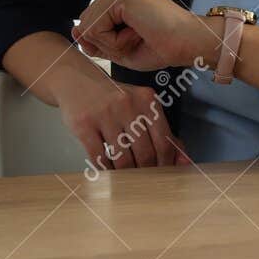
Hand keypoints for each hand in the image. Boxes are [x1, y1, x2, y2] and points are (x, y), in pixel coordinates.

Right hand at [53, 65, 193, 169]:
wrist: (74, 79)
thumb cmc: (112, 98)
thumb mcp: (140, 106)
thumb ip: (162, 132)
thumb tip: (184, 162)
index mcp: (147, 100)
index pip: (164, 141)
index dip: (165, 164)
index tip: (162, 173)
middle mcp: (127, 104)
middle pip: (145, 153)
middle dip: (145, 171)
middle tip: (143, 178)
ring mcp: (104, 114)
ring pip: (123, 158)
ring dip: (125, 173)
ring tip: (126, 176)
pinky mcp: (84, 124)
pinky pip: (100, 157)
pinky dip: (106, 169)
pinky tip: (108, 169)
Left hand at [72, 0, 217, 72]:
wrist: (191, 43)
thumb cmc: (162, 45)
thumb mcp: (118, 47)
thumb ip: (94, 39)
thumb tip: (74, 30)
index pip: (89, 21)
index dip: (105, 42)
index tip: (136, 36)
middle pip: (85, 23)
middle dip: (108, 42)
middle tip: (139, 36)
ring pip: (88, 27)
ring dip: (112, 43)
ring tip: (139, 34)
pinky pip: (96, 29)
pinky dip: (115, 43)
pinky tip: (138, 33)